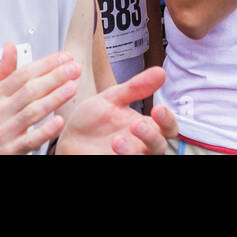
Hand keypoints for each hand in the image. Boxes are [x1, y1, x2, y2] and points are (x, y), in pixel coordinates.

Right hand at [0, 44, 80, 153]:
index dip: (46, 64)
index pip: (22, 74)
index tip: (64, 57)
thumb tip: (10, 47)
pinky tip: (59, 121)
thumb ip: (2, 72)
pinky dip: (45, 131)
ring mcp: (3, 132)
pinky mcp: (9, 151)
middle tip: (74, 68)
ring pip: (32, 112)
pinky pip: (30, 140)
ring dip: (54, 98)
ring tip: (73, 87)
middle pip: (30, 90)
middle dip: (55, 77)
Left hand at [57, 66, 177, 154]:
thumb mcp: (113, 98)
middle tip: (137, 125)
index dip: (167, 120)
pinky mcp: (112, 163)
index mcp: (146, 126)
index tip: (158, 108)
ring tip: (117, 140)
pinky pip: (124, 165)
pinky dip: (122, 158)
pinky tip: (110, 149)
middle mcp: (141, 145)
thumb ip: (136, 87)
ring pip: (143, 159)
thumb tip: (161, 71)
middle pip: (160, 147)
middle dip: (151, 136)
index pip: (168, 127)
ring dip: (133, 151)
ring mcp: (128, 157)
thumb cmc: (93, 119)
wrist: (67, 137)